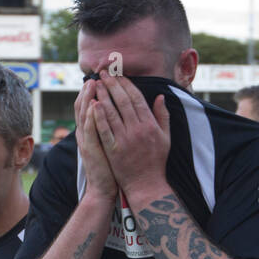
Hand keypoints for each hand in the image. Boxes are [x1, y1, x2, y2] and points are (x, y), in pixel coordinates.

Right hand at [74, 80, 117, 203]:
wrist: (103, 189)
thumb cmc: (110, 167)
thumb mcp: (108, 144)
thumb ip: (109, 128)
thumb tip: (115, 114)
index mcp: (90, 131)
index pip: (89, 106)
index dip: (93, 92)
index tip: (102, 79)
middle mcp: (85, 134)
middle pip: (83, 106)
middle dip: (89, 90)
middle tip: (96, 75)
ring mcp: (86, 141)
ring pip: (84, 115)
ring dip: (88, 98)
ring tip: (93, 83)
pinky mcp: (91, 149)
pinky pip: (90, 130)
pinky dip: (91, 117)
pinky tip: (95, 105)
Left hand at [91, 73, 170, 200]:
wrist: (147, 184)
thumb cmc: (156, 161)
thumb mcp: (166, 137)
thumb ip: (163, 116)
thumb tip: (160, 97)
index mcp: (150, 125)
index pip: (137, 99)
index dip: (127, 85)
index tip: (119, 75)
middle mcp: (138, 130)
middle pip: (123, 102)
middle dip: (112, 85)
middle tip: (103, 73)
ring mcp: (125, 140)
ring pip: (112, 113)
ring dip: (103, 96)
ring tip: (96, 84)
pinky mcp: (113, 150)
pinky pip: (104, 130)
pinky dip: (98, 116)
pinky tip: (92, 104)